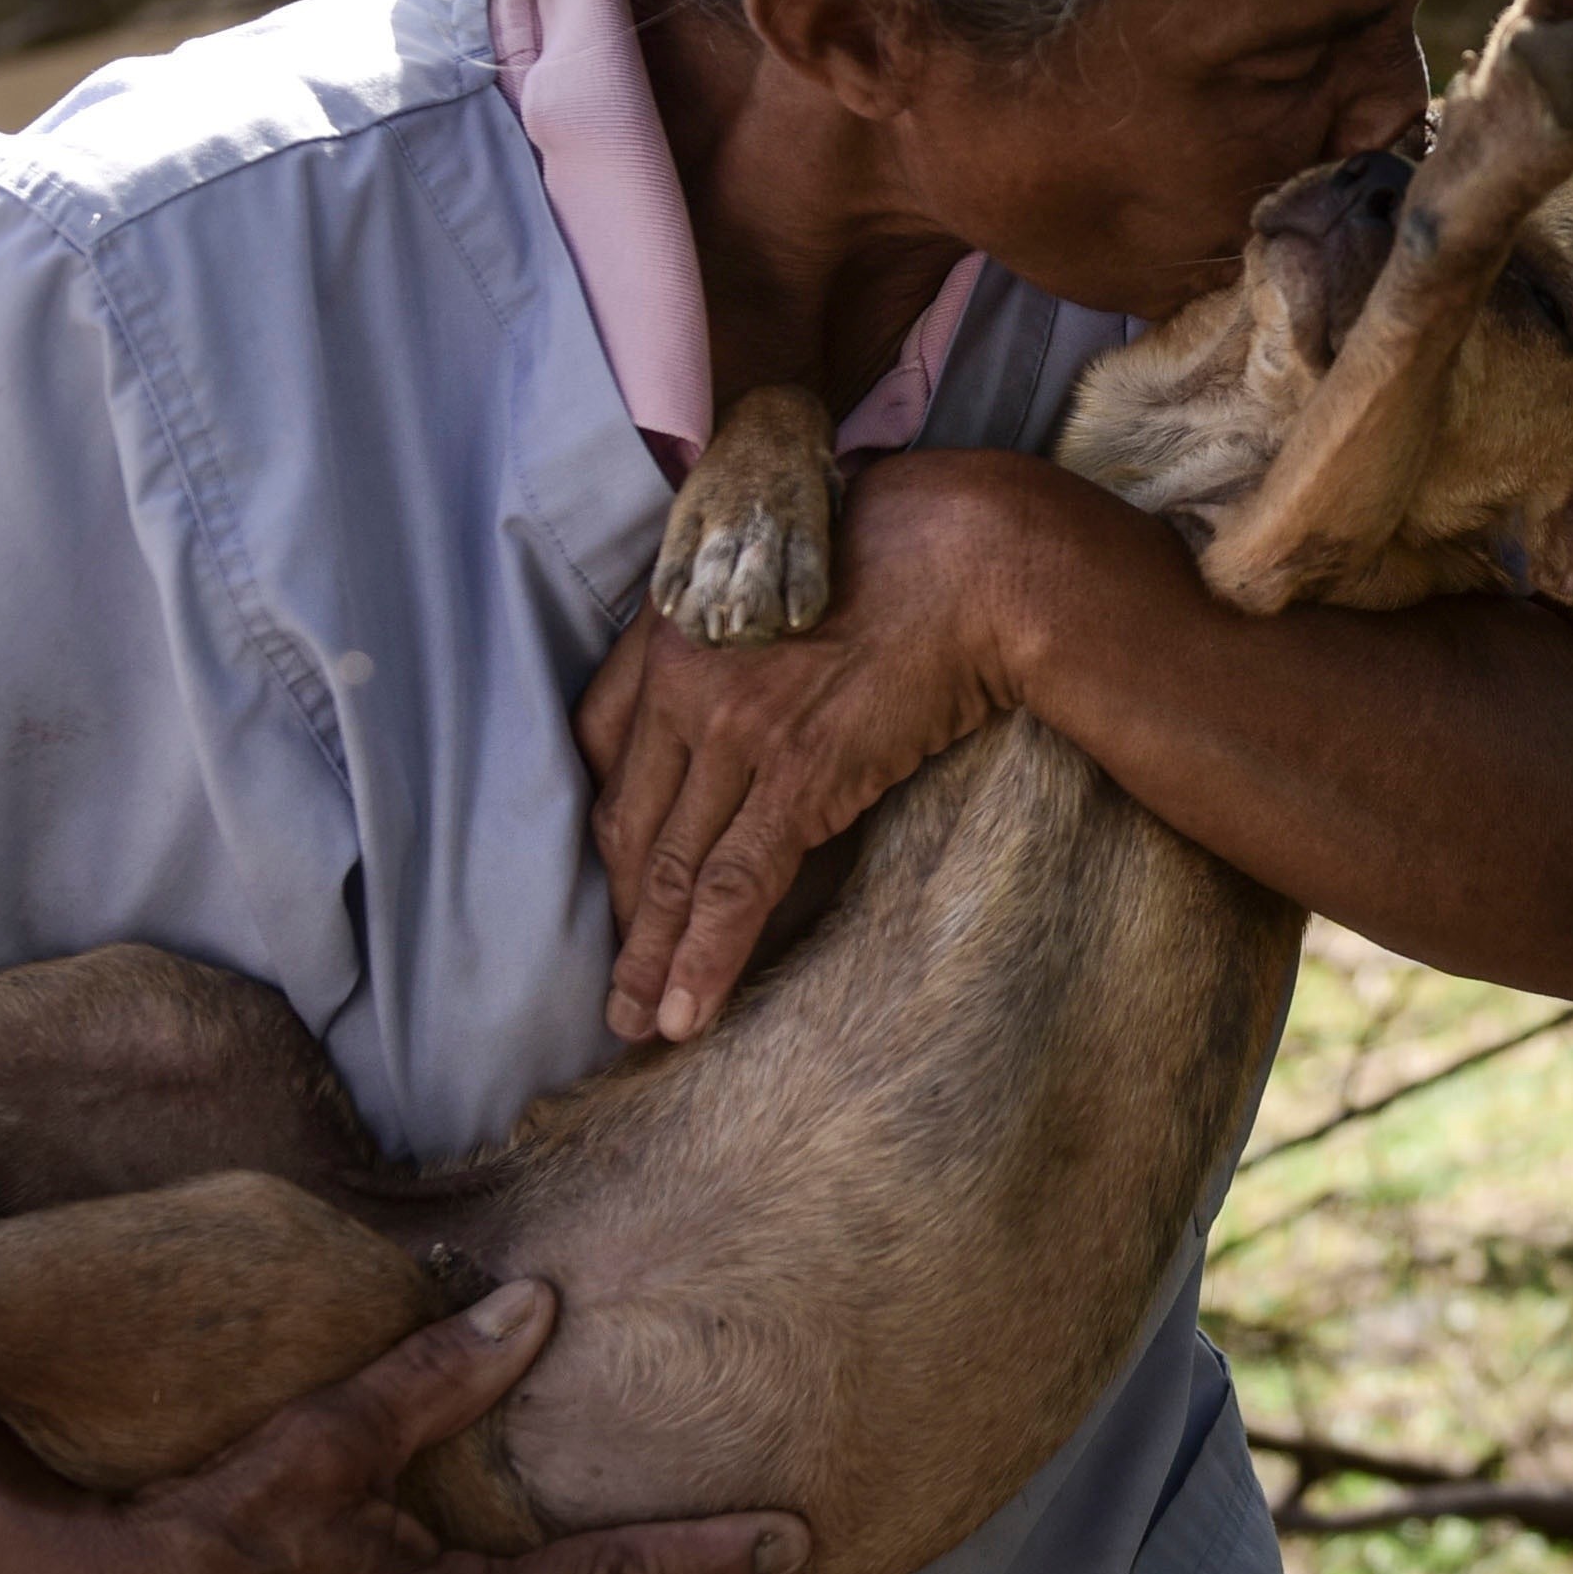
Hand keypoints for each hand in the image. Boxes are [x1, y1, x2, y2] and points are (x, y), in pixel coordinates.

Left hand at [577, 450, 1081, 1045]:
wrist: (971, 556)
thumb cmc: (898, 550)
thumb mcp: (782, 571)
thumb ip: (740, 629)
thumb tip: (751, 699)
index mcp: (670, 627)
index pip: (601, 744)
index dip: (607, 822)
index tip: (618, 874)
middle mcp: (682, 679)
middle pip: (628, 823)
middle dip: (620, 914)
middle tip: (615, 984)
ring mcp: (735, 730)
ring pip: (672, 868)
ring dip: (649, 959)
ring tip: (638, 1023)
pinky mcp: (798, 775)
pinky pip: (735, 886)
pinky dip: (703, 959)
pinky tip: (686, 1015)